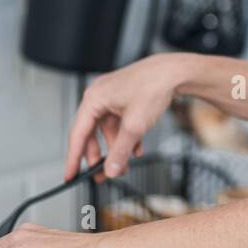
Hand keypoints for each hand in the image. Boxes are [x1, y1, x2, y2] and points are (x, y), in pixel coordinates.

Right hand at [65, 53, 186, 182]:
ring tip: (124, 165)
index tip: (70, 175)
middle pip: (92, 134)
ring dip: (117, 149)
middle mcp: (100, 96)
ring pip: (109, 131)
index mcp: (94, 99)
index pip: (78, 134)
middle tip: (101, 175)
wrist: (176, 71)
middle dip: (99, 156)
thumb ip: (120, 151)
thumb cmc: (154, 85)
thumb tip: (110, 169)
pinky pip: (121, 124)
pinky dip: (127, 138)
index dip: (73, 158)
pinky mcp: (126, 99)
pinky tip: (136, 150)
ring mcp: (113, 97)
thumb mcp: (134, 126)